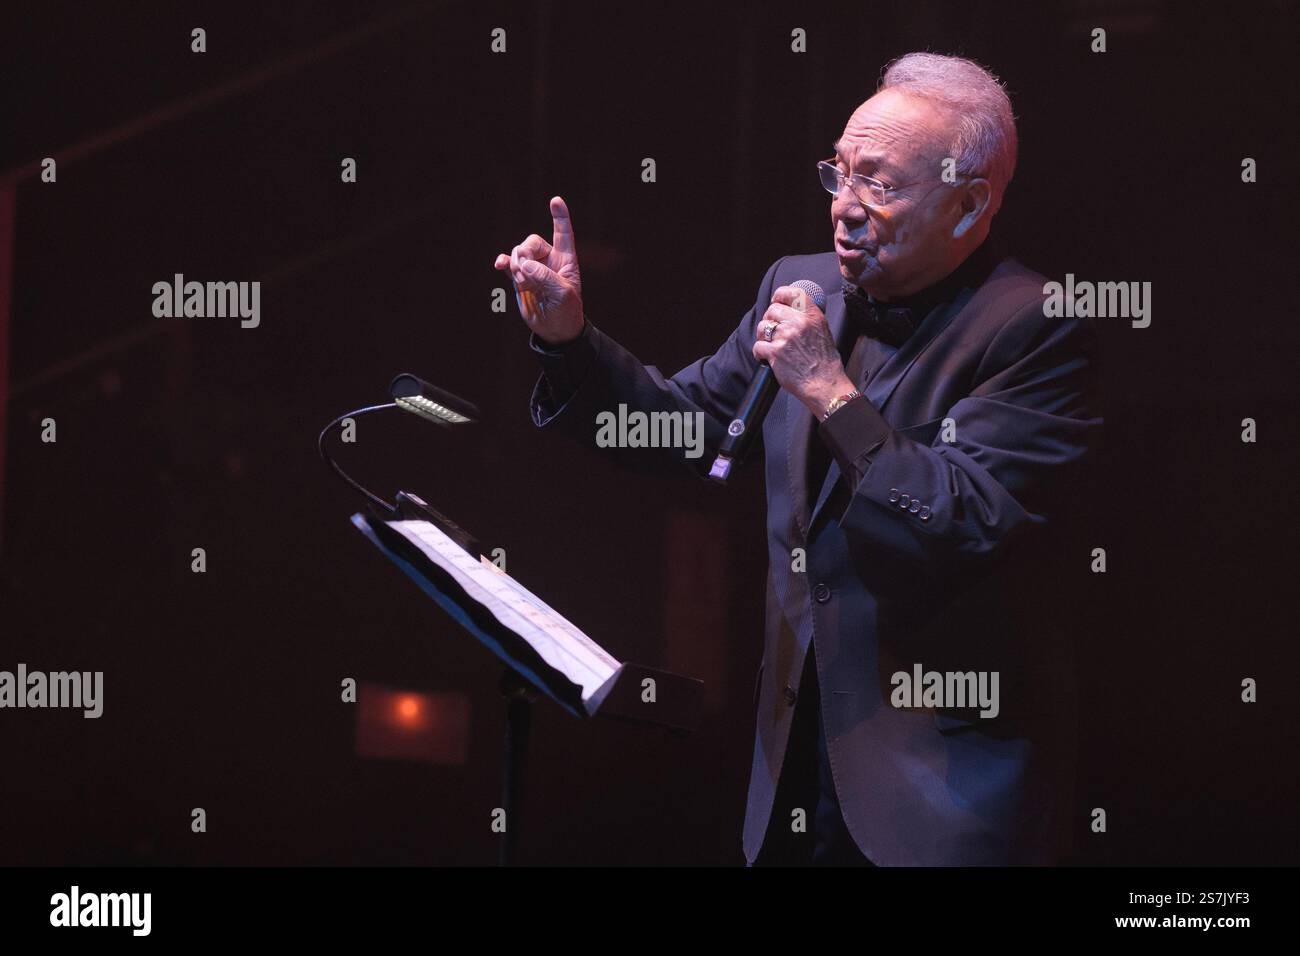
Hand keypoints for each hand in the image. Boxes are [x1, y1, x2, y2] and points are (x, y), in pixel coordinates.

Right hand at [494, 196, 585, 344]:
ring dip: (517, 267)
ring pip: (518, 253)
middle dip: (525, 253)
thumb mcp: (562, 294)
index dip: (560, 217)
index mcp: (565, 260)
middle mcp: (548, 259)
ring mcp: (532, 268)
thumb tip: (523, 263)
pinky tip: (500, 265)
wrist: (555, 329)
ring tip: (524, 284)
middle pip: (531, 242)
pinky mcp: (519, 278)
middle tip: (525, 272)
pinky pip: (508, 263)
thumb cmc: (566, 311)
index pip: (563, 233)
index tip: (556, 200)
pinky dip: (503, 262)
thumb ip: (544, 276)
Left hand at [752, 286, 855, 416]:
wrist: (824, 384)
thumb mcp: (823, 331)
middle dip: (770, 319)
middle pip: (772, 310)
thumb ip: (807, 318)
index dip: (779, 295)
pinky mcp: (775, 352)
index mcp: (812, 315)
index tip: (776, 301)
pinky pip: (758, 346)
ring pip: (762, 327)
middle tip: (773, 331)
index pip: (791, 293)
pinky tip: (766, 357)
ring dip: (763, 336)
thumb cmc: (824, 362)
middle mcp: (798, 322)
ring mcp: (785, 337)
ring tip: (771, 345)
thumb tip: (789, 310)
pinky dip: (759, 353)